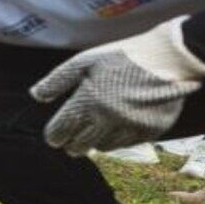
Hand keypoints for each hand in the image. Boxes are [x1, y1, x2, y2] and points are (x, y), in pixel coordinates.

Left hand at [29, 17, 204, 154]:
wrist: (168, 58)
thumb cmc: (122, 56)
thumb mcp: (85, 61)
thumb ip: (58, 80)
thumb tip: (36, 95)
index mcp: (88, 100)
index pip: (61, 130)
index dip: (55, 136)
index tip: (54, 138)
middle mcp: (107, 118)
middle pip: (80, 145)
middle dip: (72, 145)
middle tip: (70, 143)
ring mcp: (130, 127)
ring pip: (103, 147)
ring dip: (95, 143)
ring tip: (93, 134)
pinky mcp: (150, 131)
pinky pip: (126, 144)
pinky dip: (117, 140)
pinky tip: (115, 130)